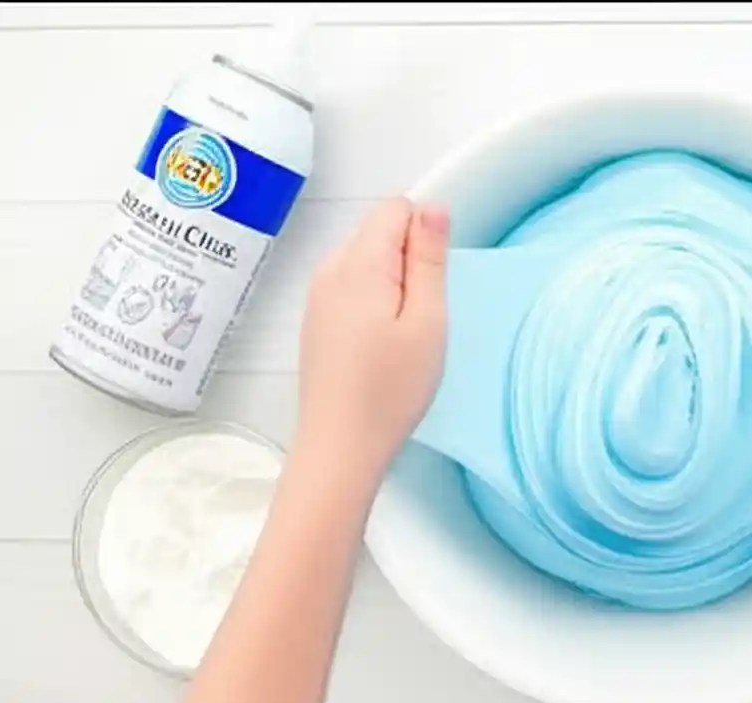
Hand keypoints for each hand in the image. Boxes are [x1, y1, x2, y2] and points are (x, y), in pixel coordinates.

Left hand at [295, 198, 448, 478]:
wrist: (341, 446)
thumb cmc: (389, 390)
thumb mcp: (427, 320)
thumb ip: (429, 258)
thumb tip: (433, 207)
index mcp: (359, 264)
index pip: (396, 209)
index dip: (425, 235)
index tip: (435, 280)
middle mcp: (330, 270)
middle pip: (378, 231)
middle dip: (409, 260)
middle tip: (422, 314)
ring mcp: (318, 295)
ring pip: (366, 259)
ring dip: (393, 283)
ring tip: (404, 333)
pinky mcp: (316, 318)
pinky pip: (352, 286)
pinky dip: (375, 302)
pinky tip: (383, 343)